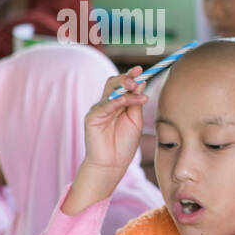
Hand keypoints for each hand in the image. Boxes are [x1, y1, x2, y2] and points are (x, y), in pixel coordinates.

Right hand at [63, 67, 146, 212]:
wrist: (112, 164)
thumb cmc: (124, 144)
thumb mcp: (135, 121)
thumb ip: (136, 104)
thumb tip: (141, 84)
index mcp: (118, 104)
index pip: (123, 85)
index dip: (131, 76)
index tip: (141, 70)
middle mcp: (107, 104)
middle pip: (113, 83)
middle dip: (126, 78)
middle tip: (138, 77)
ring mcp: (98, 109)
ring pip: (110, 91)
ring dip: (124, 87)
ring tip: (137, 87)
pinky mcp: (92, 117)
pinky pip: (105, 105)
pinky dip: (117, 101)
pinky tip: (128, 100)